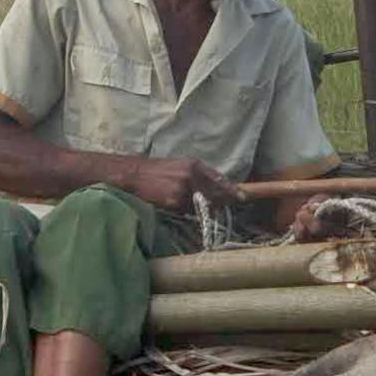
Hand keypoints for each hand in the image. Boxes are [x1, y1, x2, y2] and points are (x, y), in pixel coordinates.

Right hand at [110, 152, 231, 218]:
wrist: (134, 175)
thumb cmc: (157, 170)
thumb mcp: (181, 165)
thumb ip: (200, 174)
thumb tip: (220, 186)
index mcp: (193, 164)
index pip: (218, 179)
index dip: (231, 189)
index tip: (242, 196)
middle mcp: (191, 175)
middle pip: (214, 194)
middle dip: (222, 201)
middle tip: (229, 205)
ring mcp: (183, 190)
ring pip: (201, 205)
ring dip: (200, 207)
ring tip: (185, 201)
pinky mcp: (174, 202)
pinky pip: (187, 211)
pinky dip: (185, 210)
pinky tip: (175, 203)